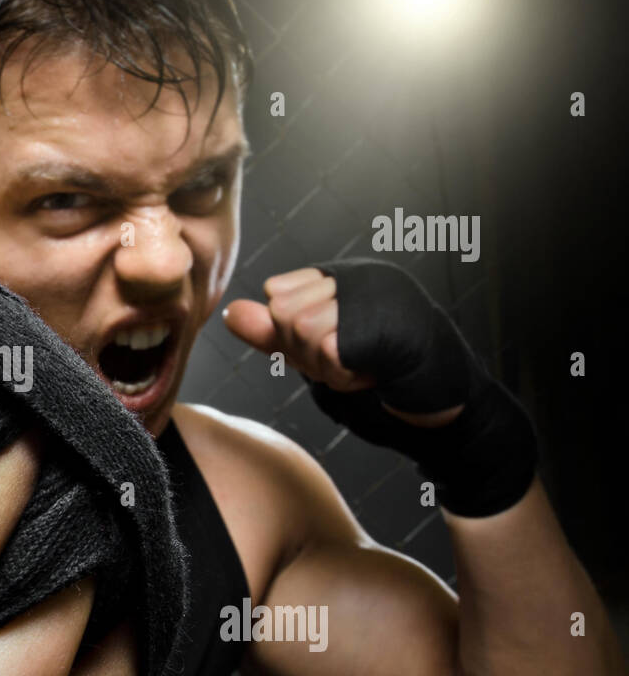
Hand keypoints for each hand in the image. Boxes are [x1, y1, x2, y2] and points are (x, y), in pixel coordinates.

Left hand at [223, 266, 461, 426]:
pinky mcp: (388, 324)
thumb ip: (274, 333)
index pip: (279, 294)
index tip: (334, 347)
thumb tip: (231, 312)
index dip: (294, 336)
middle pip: (284, 313)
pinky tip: (375, 376)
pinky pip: (330, 354)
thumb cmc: (382, 374)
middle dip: (307, 353)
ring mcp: (378, 295)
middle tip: (351, 361)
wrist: (445, 402)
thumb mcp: (316, 353)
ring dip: (327, 367)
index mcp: (346, 274)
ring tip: (365, 367)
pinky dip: (345, 377)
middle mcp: (363, 274)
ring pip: (304, 331)